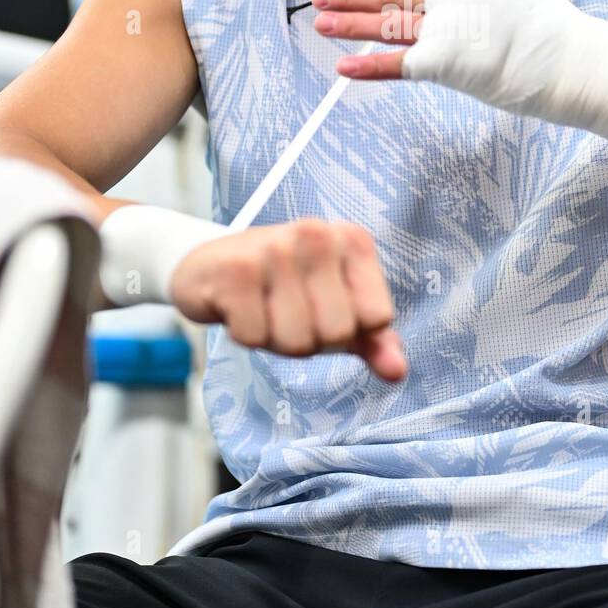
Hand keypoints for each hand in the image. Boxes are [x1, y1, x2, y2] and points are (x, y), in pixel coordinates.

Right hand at [169, 218, 407, 382]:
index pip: (378, 318)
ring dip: (275, 339)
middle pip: (337, 334)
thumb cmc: (283, 287)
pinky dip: (245, 335)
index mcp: (352, 240)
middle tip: (287, 312)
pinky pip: (254, 337)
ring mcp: (274, 249)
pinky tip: (238, 306)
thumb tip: (397, 372)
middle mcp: (317, 234)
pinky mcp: (235, 270)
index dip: (349, 331)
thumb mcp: (336, 305)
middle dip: (310, 340)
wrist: (210, 264)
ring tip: (263, 308)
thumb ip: (372, 338)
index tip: (324, 310)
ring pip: (296, 341)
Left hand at [313, 0, 576, 117]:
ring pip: (386, 23)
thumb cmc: (545, 26)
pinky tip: (344, 69)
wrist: (567, 57)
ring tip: (320, 21)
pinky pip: (398, 64)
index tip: (412, 6)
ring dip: (349, 24)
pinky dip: (369, 68)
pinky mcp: (442, 58)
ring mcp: (444, 23)